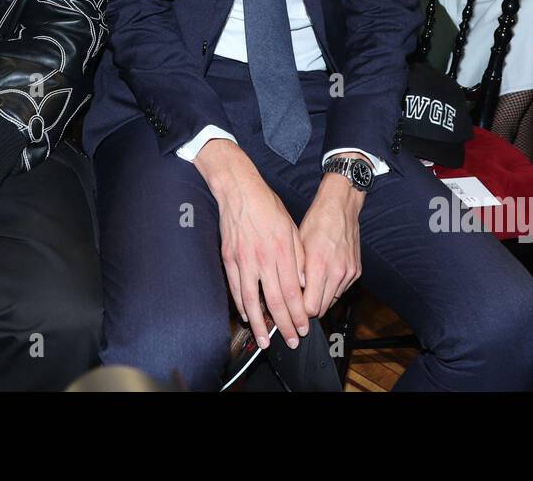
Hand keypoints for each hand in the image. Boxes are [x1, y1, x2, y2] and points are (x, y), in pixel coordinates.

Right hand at [194, 139, 307, 349]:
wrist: (238, 190)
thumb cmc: (267, 206)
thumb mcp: (292, 228)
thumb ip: (299, 257)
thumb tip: (303, 283)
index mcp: (281, 252)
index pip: (291, 292)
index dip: (298, 314)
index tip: (304, 328)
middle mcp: (262, 259)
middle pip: (273, 301)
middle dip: (283, 325)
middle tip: (290, 341)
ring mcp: (243, 260)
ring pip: (250, 300)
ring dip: (259, 324)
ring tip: (264, 341)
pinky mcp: (228, 258)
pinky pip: (234, 288)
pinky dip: (241, 305)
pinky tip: (247, 316)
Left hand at [299, 171, 363, 318]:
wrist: (340, 207)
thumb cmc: (317, 222)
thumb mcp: (298, 245)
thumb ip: (295, 271)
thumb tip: (288, 292)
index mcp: (318, 266)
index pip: (309, 307)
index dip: (299, 310)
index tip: (291, 306)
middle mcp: (336, 272)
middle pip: (321, 309)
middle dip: (308, 308)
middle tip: (297, 301)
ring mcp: (348, 273)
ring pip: (332, 302)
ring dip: (320, 299)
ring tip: (310, 289)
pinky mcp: (356, 271)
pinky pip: (341, 290)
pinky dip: (331, 289)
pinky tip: (323, 278)